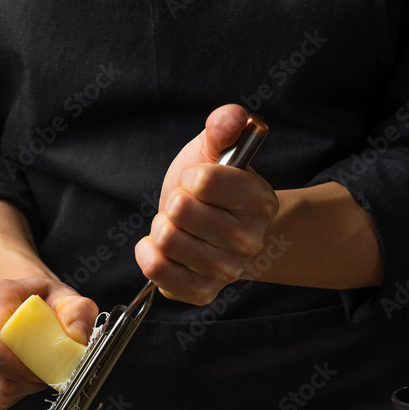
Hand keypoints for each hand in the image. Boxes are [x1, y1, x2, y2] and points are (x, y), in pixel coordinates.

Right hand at [0, 276, 97, 409]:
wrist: (22, 302)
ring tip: (32, 370)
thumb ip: (79, 313)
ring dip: (20, 390)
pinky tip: (18, 378)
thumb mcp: (69, 300)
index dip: (23, 369)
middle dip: (27, 382)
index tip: (44, 368)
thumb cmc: (44, 304)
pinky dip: (7, 396)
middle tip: (44, 370)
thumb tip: (76, 336)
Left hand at [134, 104, 277, 304]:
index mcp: (259, 201)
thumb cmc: (213, 190)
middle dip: (174, 202)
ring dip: (162, 227)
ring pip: (166, 239)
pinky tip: (161, 248)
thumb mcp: (216, 150)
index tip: (197, 183)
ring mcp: (227, 271)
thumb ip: (224, 126)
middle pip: (180, 210)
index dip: (190, 176)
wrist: (215, 232)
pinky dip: (149, 254)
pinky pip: (158, 271)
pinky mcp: (202, 292)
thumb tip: (233, 117)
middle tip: (186, 208)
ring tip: (179, 228)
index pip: (203, 181)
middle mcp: (249, 241)